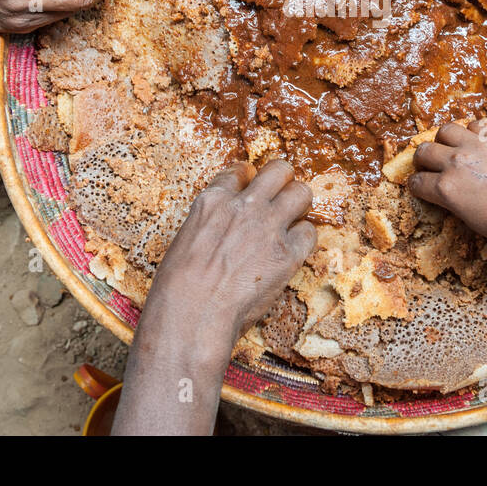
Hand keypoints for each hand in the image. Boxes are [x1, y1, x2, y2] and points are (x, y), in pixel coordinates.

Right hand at [149, 160, 315, 339]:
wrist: (191, 315)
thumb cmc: (177, 288)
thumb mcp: (185, 240)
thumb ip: (210, 225)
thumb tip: (223, 230)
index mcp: (213, 201)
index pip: (240, 171)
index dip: (249, 180)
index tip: (252, 189)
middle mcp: (244, 206)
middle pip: (279, 170)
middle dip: (283, 181)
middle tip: (281, 198)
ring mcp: (268, 228)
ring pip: (302, 193)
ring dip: (298, 205)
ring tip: (292, 221)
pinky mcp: (287, 255)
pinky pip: (309, 233)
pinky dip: (303, 241)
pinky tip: (291, 251)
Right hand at [410, 120, 486, 251]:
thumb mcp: (474, 222)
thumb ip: (455, 202)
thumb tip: (449, 194)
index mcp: (446, 190)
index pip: (416, 182)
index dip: (418, 185)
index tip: (421, 185)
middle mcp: (456, 163)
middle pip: (423, 151)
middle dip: (424, 160)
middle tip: (432, 165)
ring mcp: (476, 145)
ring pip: (445, 130)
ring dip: (445, 140)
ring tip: (453, 148)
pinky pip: (475, 124)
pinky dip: (473, 132)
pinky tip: (481, 143)